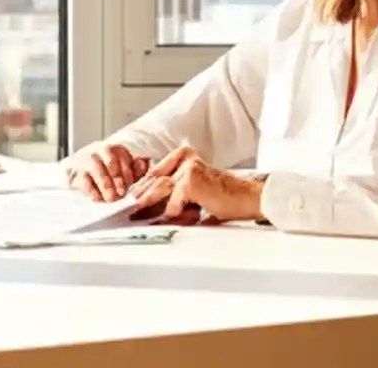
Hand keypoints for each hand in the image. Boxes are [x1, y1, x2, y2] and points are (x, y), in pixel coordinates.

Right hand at [65, 144, 149, 201]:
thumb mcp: (129, 170)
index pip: (122, 156)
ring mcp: (88, 160)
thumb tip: (143, 163)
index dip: (126, 171)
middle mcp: (101, 151)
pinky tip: (97, 198)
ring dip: (104, 183)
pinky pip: (83, 178)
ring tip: (110, 198)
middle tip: (120, 193)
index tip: (129, 185)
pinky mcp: (77, 172)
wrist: (89, 175)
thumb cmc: (114, 174)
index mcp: (116, 149)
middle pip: (109, 161)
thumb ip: (138, 168)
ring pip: (96, 167)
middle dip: (116, 179)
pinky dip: (90, 189)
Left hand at [129, 152, 264, 223]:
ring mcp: (187, 169)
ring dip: (148, 205)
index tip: (133, 196)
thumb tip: (152, 204)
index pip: (156, 172)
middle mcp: (185, 158)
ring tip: (138, 213)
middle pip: (155, 179)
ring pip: (159, 189)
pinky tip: (171, 220)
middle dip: (141, 195)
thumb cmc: (224, 197)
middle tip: (130, 208)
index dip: (143, 185)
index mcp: (184, 156)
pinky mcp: (190, 182)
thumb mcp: (193, 189)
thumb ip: (174, 191)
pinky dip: (172, 214)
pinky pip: (173, 203)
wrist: (247, 198)